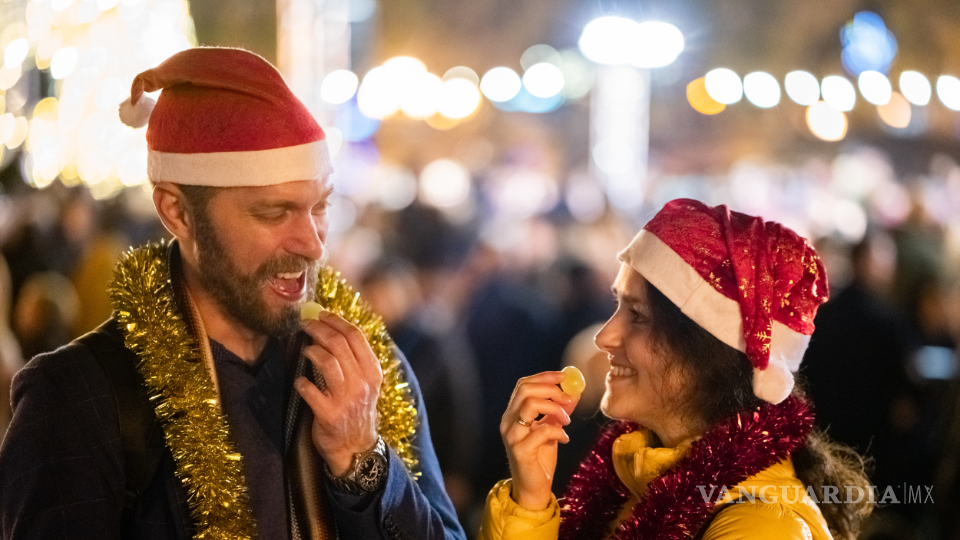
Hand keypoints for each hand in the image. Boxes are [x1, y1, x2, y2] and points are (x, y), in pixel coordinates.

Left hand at [295, 312, 382, 475]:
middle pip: (339, 343)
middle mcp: (362, 383)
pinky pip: (309, 389)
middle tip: (304, 324)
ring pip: (327, 361)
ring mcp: (346, 399)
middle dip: (318, 329)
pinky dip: (301, 382)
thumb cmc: (356, 409)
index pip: (356, 336)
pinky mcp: (329, 414)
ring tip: (304, 349)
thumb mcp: (365, 383)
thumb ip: (354, 359)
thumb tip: (332, 329)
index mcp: (373, 372)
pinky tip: (299, 381)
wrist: (355, 447)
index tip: (320, 314)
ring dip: (311, 350)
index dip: (336, 320)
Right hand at [500, 371, 579, 510]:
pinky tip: (564, 439)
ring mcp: (512, 436)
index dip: (544, 377)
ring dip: (554, 409)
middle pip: (525, 390)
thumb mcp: (550, 429)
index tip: (564, 377)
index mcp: (512, 414)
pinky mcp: (520, 450)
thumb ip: (557, 411)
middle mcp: (508, 422)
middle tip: (568, 399)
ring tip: (566, 421)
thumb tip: (572, 393)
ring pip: (529, 406)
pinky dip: (558, 432)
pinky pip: (541, 431)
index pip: (523, 385)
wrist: (533, 487)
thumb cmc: (540, 457)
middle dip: (551, 390)